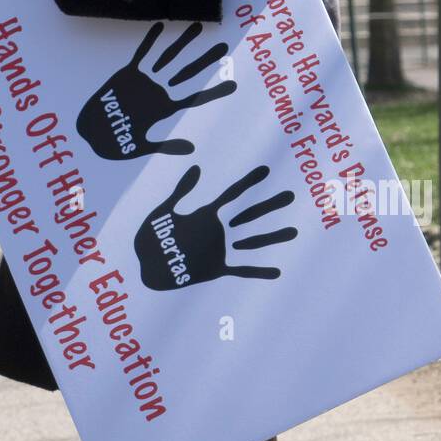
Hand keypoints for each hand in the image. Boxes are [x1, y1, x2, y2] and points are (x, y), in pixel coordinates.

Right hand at [76, 22, 234, 159]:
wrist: (93, 132)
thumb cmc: (116, 142)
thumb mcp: (142, 147)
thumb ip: (166, 147)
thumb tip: (191, 149)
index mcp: (165, 108)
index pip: (195, 98)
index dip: (214, 91)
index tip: (233, 84)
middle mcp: (159, 91)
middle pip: (187, 72)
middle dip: (206, 59)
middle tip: (224, 45)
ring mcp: (144, 81)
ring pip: (168, 57)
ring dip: (183, 42)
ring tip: (198, 25)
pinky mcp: (127, 74)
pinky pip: (141, 54)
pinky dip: (150, 41)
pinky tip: (161, 26)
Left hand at [134, 163, 297, 288]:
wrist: (147, 266)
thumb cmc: (151, 238)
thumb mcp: (163, 212)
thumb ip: (180, 192)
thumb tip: (198, 169)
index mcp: (206, 215)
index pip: (233, 195)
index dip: (249, 182)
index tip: (266, 170)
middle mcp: (218, 231)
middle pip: (250, 215)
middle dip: (271, 206)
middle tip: (291, 196)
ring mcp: (220, 250)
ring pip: (253, 241)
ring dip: (273, 237)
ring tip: (293, 231)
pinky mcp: (217, 269)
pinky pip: (242, 270)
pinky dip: (258, 271)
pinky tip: (276, 271)